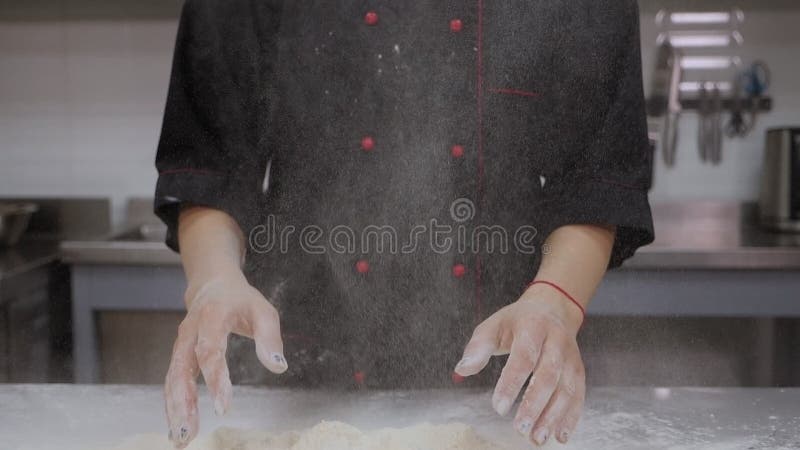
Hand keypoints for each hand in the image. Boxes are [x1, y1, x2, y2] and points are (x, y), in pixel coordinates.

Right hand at [164, 271, 286, 447]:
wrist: (212, 285)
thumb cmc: (241, 301)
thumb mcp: (263, 311)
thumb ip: (270, 338)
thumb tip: (278, 366)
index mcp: (211, 317)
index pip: (210, 350)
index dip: (215, 379)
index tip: (223, 407)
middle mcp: (190, 332)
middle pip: (181, 368)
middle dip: (183, 402)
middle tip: (188, 431)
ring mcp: (180, 344)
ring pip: (173, 378)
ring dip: (174, 409)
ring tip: (181, 438)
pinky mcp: (178, 355)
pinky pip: (172, 381)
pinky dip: (173, 404)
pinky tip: (178, 428)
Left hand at [455, 284, 585, 445]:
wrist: (552, 309)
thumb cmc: (517, 322)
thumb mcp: (494, 325)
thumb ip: (478, 347)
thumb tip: (462, 369)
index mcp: (533, 327)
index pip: (524, 357)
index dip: (511, 383)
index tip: (498, 407)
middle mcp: (556, 341)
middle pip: (548, 375)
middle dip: (534, 404)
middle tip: (519, 428)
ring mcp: (571, 356)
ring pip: (566, 389)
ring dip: (553, 416)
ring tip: (537, 438)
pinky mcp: (578, 370)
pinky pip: (578, 395)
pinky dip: (570, 417)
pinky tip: (559, 436)